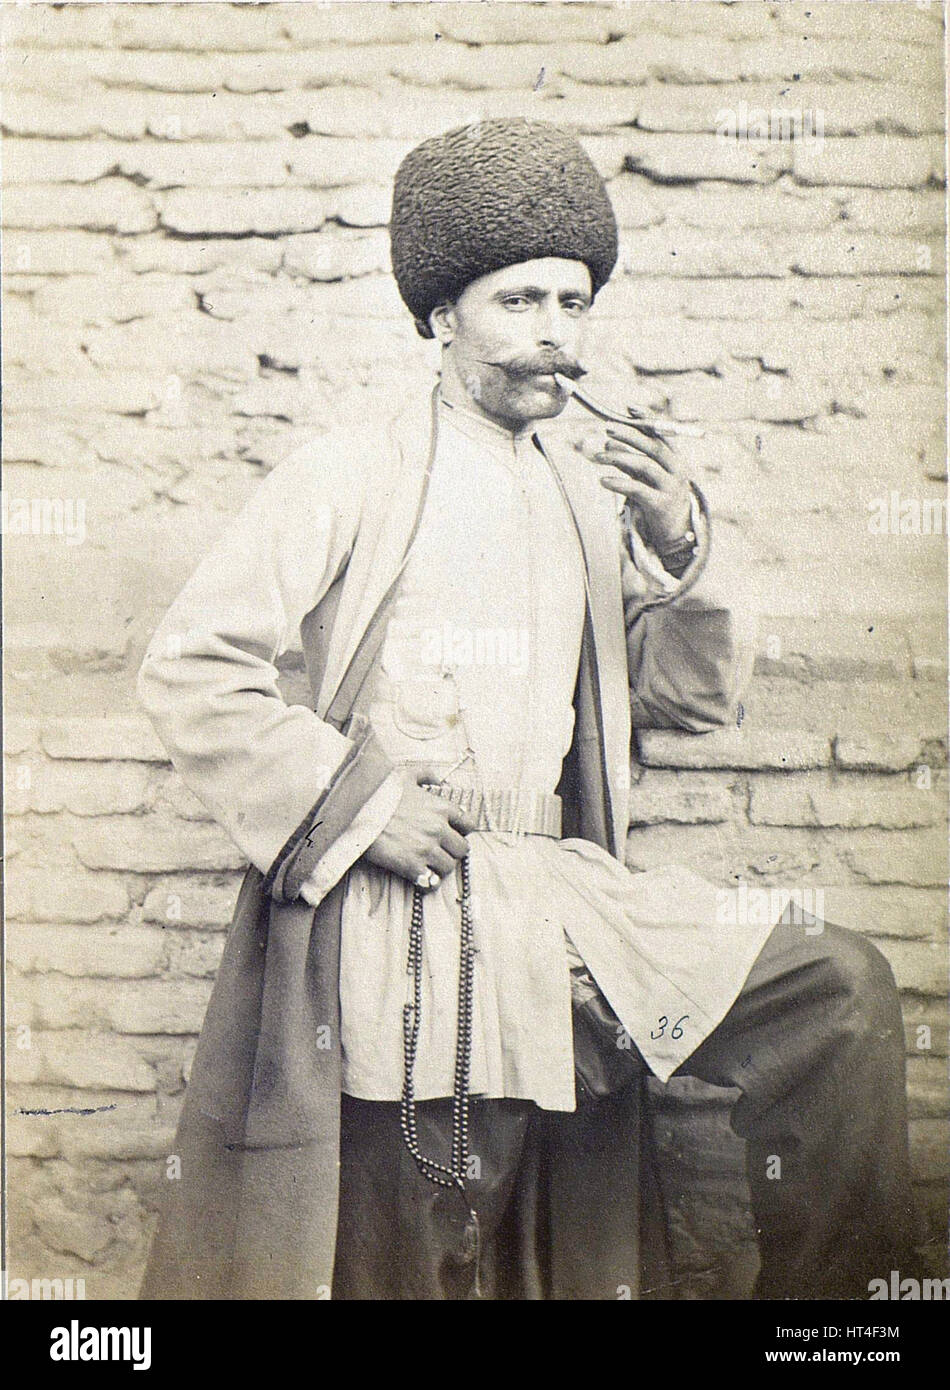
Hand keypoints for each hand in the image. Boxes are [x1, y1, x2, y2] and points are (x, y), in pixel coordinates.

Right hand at [363, 766, 476, 888]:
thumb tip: (437, 779)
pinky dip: (428, 881)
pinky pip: (431, 882)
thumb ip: (425, 774)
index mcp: (441, 807)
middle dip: (452, 851)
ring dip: (440, 867)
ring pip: (449, 867)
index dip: (462, 831)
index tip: (452, 833)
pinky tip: (420, 875)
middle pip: (462, 849)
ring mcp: (426, 849)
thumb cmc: (379, 793)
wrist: (355, 812)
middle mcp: (438, 829)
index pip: (469, 824)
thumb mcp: (404, 775)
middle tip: (440, 850)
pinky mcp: (412, 866)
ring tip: (429, 864)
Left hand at [589, 424, 693, 552]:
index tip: (628, 408)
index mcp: (675, 458)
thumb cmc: (658, 495)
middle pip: (653, 447)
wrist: (675, 529)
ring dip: (619, 457)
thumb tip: (607, 443)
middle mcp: (676, 470)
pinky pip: (637, 490)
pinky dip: (619, 483)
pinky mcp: (659, 505)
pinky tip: (603, 480)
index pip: (662, 433)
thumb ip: (632, 458)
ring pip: (645, 466)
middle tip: (607, 429)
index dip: (646, 419)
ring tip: (597, 456)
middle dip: (629, 435)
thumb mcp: (648, 475)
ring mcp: (670, 488)